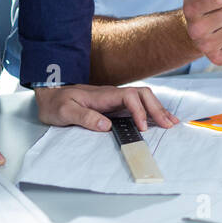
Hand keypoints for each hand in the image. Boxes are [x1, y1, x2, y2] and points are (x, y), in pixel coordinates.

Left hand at [33, 83, 177, 132]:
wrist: (50, 95)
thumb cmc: (56, 103)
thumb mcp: (65, 111)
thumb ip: (84, 117)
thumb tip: (106, 125)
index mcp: (104, 94)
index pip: (130, 97)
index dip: (139, 111)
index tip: (142, 128)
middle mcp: (113, 95)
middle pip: (143, 95)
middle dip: (158, 109)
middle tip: (170, 125)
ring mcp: (115, 100)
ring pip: (143, 100)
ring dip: (158, 110)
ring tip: (171, 122)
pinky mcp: (114, 107)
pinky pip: (137, 107)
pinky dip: (150, 113)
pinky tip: (157, 120)